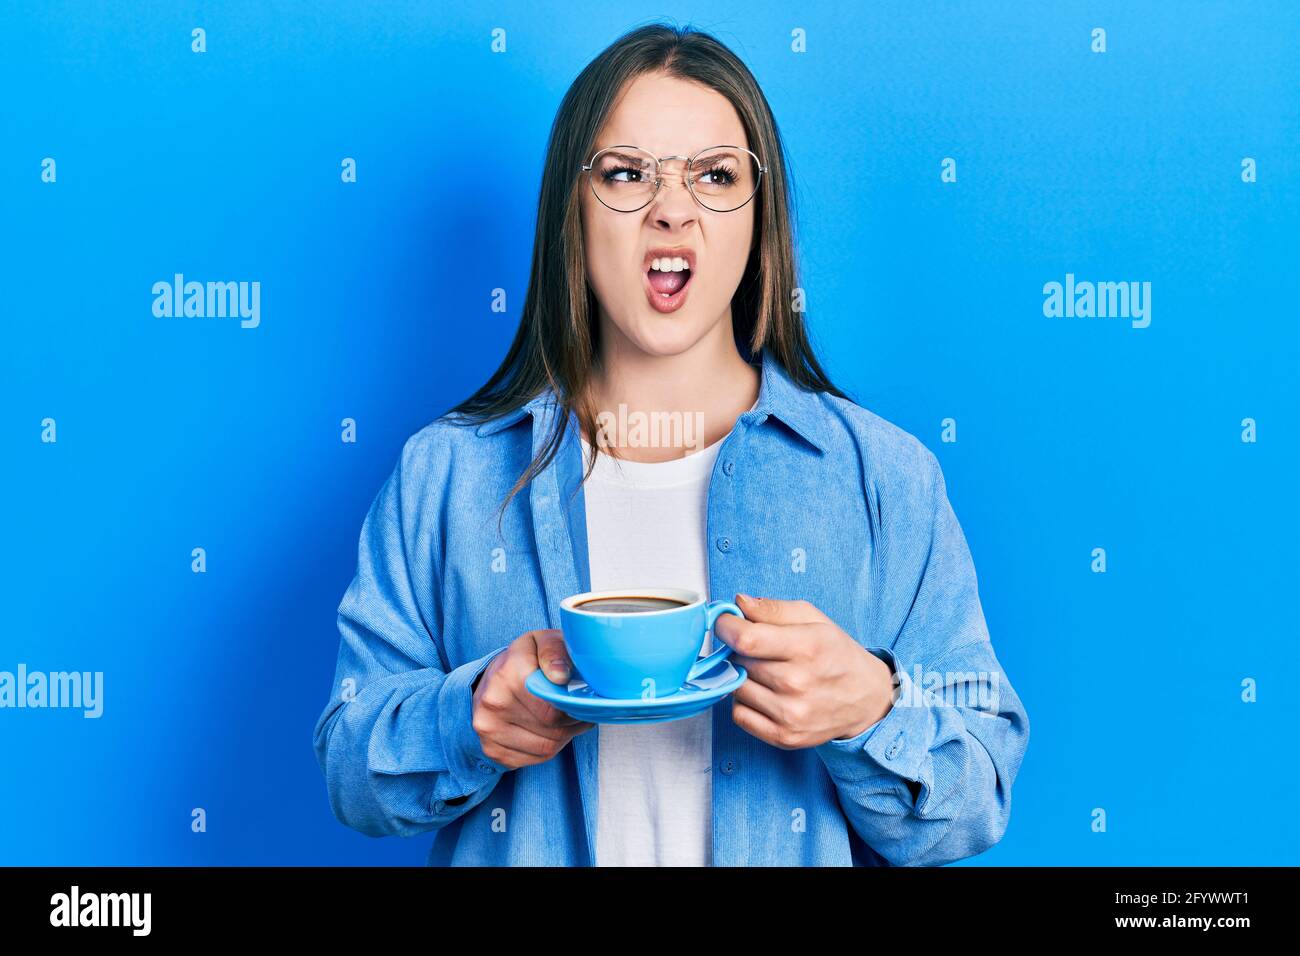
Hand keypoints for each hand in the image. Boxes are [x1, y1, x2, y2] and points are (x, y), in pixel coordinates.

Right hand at [471, 629, 594, 769]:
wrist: (489, 679)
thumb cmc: (524, 660)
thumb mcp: (541, 642)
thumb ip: (554, 652)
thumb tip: (560, 676)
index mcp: (508, 674)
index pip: (554, 708)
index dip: (574, 708)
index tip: (579, 701)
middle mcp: (494, 703)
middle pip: (553, 729)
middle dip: (571, 723)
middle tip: (577, 711)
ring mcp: (489, 729)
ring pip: (546, 747)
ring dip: (563, 737)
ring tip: (563, 721)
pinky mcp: (492, 750)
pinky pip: (533, 759)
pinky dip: (547, 749)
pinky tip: (547, 732)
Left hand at [714, 594, 896, 748]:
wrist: (866, 699)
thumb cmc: (836, 654)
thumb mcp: (813, 619)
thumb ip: (773, 609)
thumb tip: (738, 603)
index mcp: (806, 647)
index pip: (745, 639)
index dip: (726, 626)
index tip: (726, 622)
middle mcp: (797, 684)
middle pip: (738, 661)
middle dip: (739, 649)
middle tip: (757, 647)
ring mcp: (790, 714)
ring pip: (735, 688)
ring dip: (742, 676)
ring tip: (765, 671)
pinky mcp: (784, 737)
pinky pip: (739, 715)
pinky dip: (745, 702)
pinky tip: (765, 693)